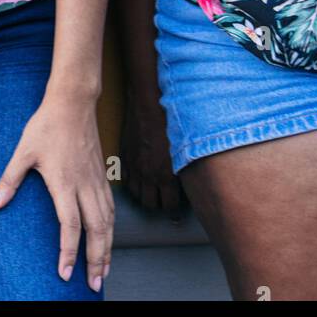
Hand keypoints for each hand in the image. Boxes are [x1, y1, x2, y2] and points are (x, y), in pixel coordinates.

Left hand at [0, 91, 113, 290]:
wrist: (73, 102)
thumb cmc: (47, 124)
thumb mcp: (23, 151)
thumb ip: (9, 180)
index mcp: (65, 182)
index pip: (70, 225)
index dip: (68, 252)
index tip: (65, 273)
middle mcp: (84, 184)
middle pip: (96, 230)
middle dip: (96, 259)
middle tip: (93, 283)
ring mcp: (95, 179)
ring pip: (107, 221)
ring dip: (107, 247)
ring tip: (104, 269)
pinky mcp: (101, 174)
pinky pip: (110, 207)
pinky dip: (111, 227)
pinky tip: (108, 237)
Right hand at [121, 89, 184, 213]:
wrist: (148, 103)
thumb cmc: (170, 121)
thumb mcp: (183, 147)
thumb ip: (184, 167)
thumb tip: (191, 180)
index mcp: (165, 175)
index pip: (170, 206)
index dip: (174, 211)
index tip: (177, 212)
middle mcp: (148, 175)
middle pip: (151, 204)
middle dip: (159, 205)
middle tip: (164, 201)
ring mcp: (134, 166)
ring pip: (136, 194)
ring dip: (144, 195)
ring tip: (151, 192)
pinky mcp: (124, 156)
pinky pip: (125, 179)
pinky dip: (131, 182)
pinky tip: (138, 179)